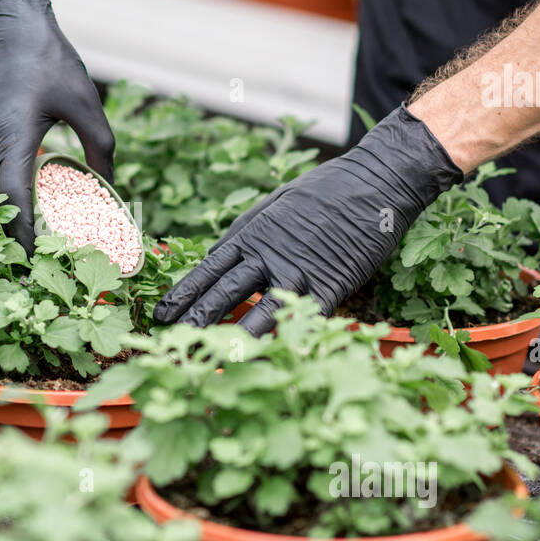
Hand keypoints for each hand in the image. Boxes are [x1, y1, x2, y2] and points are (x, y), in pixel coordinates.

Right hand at [0, 0, 114, 251]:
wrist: (8, 21)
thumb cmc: (50, 58)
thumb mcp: (85, 101)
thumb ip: (99, 146)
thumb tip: (110, 186)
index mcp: (13, 132)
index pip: (12, 196)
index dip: (22, 232)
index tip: (34, 260)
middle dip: (13, 233)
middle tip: (35, 262)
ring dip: (6, 212)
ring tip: (32, 236)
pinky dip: (0, 188)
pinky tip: (23, 197)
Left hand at [153, 105, 463, 334]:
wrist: (376, 182)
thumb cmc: (327, 189)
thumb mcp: (276, 202)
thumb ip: (247, 230)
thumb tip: (218, 253)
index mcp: (253, 234)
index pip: (208, 269)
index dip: (185, 293)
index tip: (163, 313)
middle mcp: (268, 255)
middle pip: (223, 292)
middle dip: (195, 318)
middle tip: (171, 340)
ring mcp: (297, 272)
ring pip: (256, 311)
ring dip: (230, 337)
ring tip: (206, 357)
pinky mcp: (328, 286)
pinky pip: (298, 318)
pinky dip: (279, 339)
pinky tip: (262, 358)